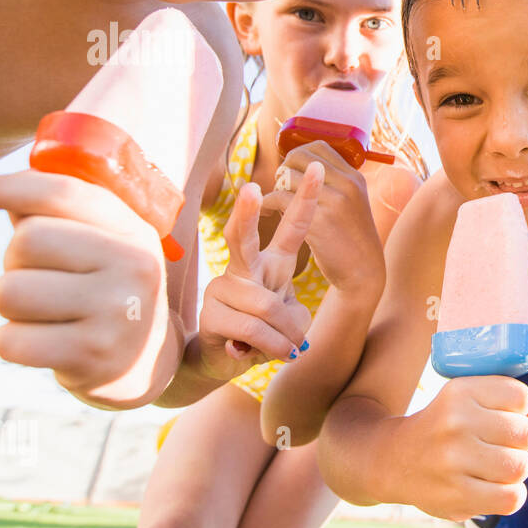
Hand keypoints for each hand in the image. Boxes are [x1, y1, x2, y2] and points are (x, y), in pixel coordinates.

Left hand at [0, 170, 168, 403]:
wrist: (146, 360)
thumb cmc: (104, 291)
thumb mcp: (102, 245)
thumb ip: (54, 215)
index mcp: (133, 229)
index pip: (59, 192)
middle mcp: (133, 265)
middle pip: (26, 241)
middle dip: (15, 264)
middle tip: (44, 283)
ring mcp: (117, 312)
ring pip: (10, 292)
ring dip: (12, 307)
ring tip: (47, 315)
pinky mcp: (92, 354)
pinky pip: (11, 341)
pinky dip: (14, 343)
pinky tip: (48, 344)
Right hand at [195, 165, 321, 381]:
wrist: (225, 359)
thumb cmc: (264, 332)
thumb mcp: (289, 320)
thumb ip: (291, 318)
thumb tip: (282, 336)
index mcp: (271, 262)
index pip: (291, 226)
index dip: (304, 198)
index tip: (317, 168)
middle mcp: (243, 268)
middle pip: (243, 237)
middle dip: (247, 212)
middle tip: (252, 187)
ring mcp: (223, 288)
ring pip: (265, 306)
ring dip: (284, 334)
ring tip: (286, 347)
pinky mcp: (210, 314)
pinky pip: (253, 330)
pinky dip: (271, 347)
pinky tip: (266, 354)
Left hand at [261, 141, 383, 294]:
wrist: (364, 273)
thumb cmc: (350, 239)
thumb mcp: (352, 204)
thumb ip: (334, 183)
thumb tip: (299, 166)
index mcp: (354, 177)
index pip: (318, 146)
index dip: (298, 155)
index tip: (291, 171)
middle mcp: (346, 185)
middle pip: (299, 157)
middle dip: (283, 169)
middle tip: (280, 188)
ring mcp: (334, 202)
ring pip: (287, 177)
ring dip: (274, 188)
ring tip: (273, 203)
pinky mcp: (318, 222)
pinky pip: (280, 200)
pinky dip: (267, 205)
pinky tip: (266, 213)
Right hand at [390, 375, 527, 521]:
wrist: (393, 460)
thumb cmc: (444, 428)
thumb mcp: (466, 399)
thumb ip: (509, 402)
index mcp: (460, 391)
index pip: (521, 397)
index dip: (523, 411)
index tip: (505, 419)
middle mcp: (456, 422)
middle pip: (525, 433)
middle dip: (520, 443)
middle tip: (498, 447)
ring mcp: (454, 460)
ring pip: (520, 467)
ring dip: (515, 470)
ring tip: (495, 468)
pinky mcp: (456, 496)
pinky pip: (511, 498)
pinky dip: (510, 495)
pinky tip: (493, 489)